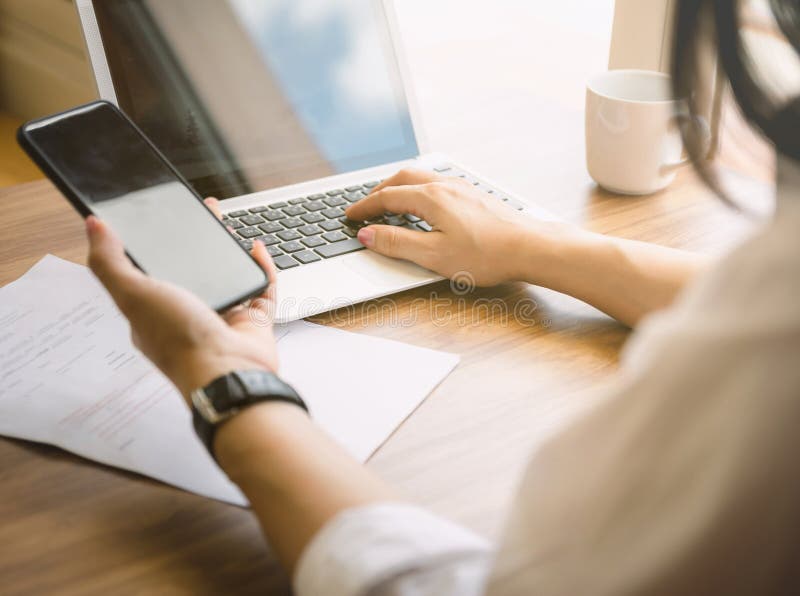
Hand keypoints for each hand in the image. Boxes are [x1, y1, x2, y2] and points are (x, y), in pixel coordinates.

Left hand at [85, 198, 279, 400]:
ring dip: (229, 250)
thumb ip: (109, 261)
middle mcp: (189, 314)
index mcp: (156, 311)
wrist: (227, 372)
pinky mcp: (253, 322)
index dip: (157, 242)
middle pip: (194, 270)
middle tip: (202, 213)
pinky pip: (261, 289)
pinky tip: (256, 249)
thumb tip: (93, 226)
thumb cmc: (178, 341)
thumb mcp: (132, 295)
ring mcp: (223, 317)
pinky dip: (261, 267)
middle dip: (198, 241)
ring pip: (228, 276)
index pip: (153, 270)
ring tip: (228, 226)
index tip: (163, 217)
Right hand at [345, 168, 538, 285]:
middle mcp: (445, 186)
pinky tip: (422, 204)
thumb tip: (368, 235)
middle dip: (378, 191)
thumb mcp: (434, 255)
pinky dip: (417, 190)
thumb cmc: (487, 254)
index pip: (387, 197)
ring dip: (398, 187)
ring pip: (420, 177)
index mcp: (431, 198)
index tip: (350, 216)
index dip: (364, 207)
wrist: (530, 248)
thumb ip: (397, 243)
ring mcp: (461, 188)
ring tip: (388, 202)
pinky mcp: (474, 195)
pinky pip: (436, 183)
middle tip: (364, 206)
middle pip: (401, 178)